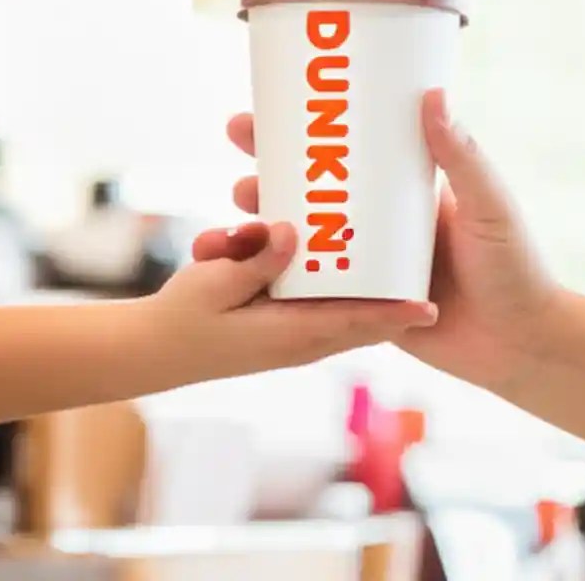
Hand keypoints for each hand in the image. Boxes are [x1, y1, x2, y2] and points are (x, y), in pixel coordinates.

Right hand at [148, 221, 437, 384]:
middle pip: (360, 314)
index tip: (433, 306)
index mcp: (293, 332)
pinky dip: (310, 279)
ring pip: (335, 305)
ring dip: (342, 275)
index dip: (399, 313)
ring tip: (345, 244)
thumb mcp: (213, 284)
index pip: (360, 323)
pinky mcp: (277, 325)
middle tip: (411, 259)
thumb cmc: (179, 323)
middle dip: (385, 291)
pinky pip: (308, 302)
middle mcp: (301, 339)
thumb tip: (290, 232)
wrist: (150, 352)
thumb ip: (256, 260)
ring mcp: (290, 336)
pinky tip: (296, 243)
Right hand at [196, 90, 563, 394]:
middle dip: (269, 165)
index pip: (345, 150)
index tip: (268, 106)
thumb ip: (462, 158)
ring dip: (264, 219)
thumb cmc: (517, 270)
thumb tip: (431, 95)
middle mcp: (378, 225)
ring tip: (237, 208)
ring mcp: (364, 266)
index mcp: (404, 192)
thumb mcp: (490, 207)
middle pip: (311, 188)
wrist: (521, 347)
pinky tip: (247, 265)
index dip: (305, 129)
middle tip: (237, 146)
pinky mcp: (357, 307)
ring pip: (300, 236)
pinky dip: (277, 274)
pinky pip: (310, 288)